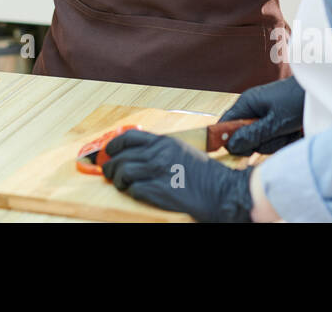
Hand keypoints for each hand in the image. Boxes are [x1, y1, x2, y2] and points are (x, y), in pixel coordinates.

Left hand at [101, 131, 253, 222]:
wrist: (223, 192)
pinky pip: (134, 190)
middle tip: (109, 172)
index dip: (114, 145)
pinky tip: (135, 193)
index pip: (129, 137)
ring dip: (118, 180)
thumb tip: (140, 155)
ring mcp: (157, 171)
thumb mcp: (184, 152)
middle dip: (111, 165)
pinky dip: (130, 192)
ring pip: (123, 171)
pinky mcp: (158, 190)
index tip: (108, 152)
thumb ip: (162, 151)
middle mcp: (158, 153)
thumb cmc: (207, 175)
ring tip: (121, 185)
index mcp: (165, 142)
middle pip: (121, 156)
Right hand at [219, 76, 304, 155]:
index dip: (226, 139)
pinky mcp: (275, 122)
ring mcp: (264, 116)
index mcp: (246, 104)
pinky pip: (273, 139)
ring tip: (291, 131)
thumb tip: (231, 146)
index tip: (237, 152)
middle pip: (244, 137)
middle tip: (277, 136)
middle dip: (262, 142)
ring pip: (261, 141)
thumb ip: (253, 135)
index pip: (225, 123)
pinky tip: (295, 132)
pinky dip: (284, 139)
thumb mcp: (275, 122)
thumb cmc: (297, 102)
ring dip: (277, 141)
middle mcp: (252, 109)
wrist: (319, 94)